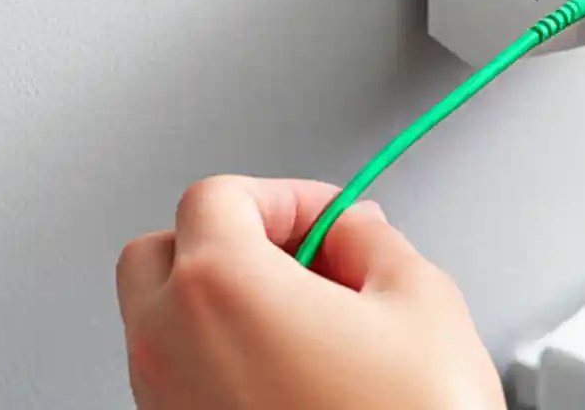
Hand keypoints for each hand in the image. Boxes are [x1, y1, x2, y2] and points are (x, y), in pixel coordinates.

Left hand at [116, 176, 503, 409]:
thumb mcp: (421, 301)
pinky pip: (179, 375)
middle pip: (164, 251)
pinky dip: (222, 356)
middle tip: (303, 256)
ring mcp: (164, 403)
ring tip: (308, 320)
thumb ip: (375, 241)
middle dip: (231, 240)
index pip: (218, 196)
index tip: (327, 216)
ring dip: (225, 301)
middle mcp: (171, 345)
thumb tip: (354, 229)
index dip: (283, 195)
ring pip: (165, 318)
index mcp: (221, 288)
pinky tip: (294, 370)